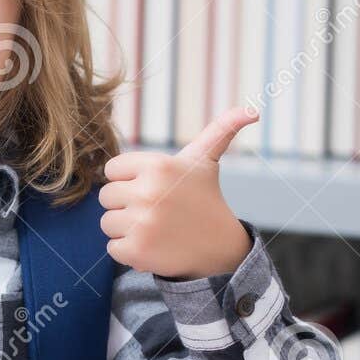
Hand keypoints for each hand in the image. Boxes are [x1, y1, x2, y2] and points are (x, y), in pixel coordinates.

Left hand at [99, 105, 259, 279]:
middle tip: (157, 210)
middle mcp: (148, 192)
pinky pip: (112, 247)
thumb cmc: (205, 198)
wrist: (220, 248)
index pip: (112, 169)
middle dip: (127, 204)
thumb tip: (253, 109)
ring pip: (107, 222)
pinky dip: (129, 251)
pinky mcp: (137, 250)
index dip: (129, 180)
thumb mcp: (207, 160)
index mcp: (157, 166)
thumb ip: (221, 129)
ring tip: (156, 228)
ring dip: (127, 228)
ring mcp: (142, 223)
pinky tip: (154, 246)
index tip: (154, 188)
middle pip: (107, 196)